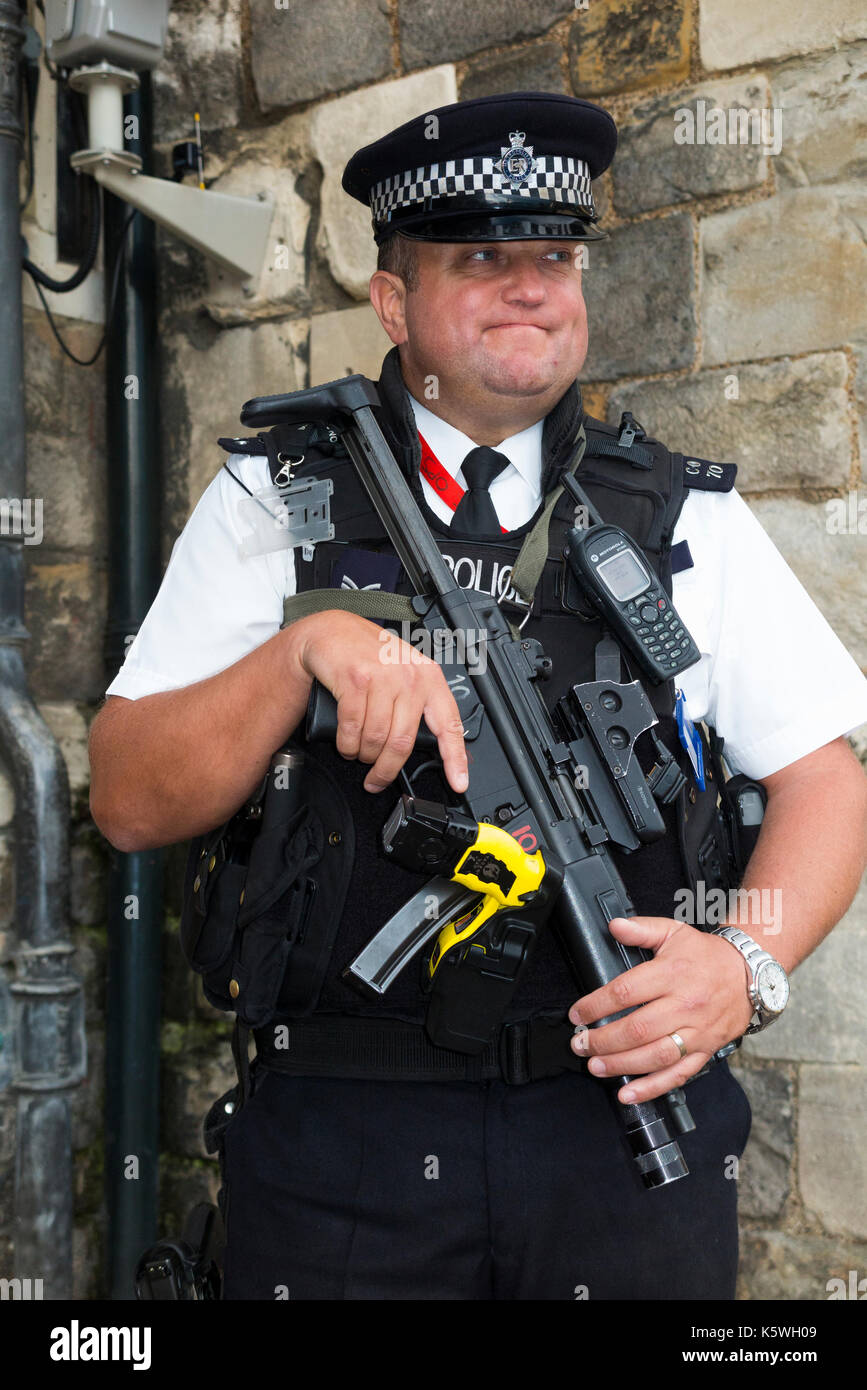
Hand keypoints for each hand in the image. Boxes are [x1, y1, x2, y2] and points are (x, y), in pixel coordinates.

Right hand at [290, 611, 468, 795]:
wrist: (332, 631)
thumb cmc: (369, 656)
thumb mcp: (403, 673)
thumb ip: (418, 704)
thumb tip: (435, 746)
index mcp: (428, 678)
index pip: (449, 724)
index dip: (455, 758)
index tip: (459, 783)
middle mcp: (409, 676)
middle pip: (403, 742)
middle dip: (386, 769)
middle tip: (377, 779)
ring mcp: (382, 677)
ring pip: (376, 739)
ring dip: (363, 755)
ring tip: (358, 754)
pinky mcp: (355, 680)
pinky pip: (352, 729)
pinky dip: (347, 745)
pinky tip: (346, 744)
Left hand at [568, 916, 753, 1103]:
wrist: (751, 975)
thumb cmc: (707, 956)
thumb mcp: (674, 932)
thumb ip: (642, 929)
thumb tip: (614, 926)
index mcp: (672, 974)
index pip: (626, 991)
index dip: (596, 1004)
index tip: (578, 1013)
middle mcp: (684, 1005)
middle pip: (637, 1028)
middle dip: (603, 1040)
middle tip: (580, 1044)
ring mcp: (696, 1032)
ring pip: (655, 1055)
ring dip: (621, 1065)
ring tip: (595, 1066)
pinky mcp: (705, 1051)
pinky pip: (678, 1075)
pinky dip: (652, 1088)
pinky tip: (629, 1094)